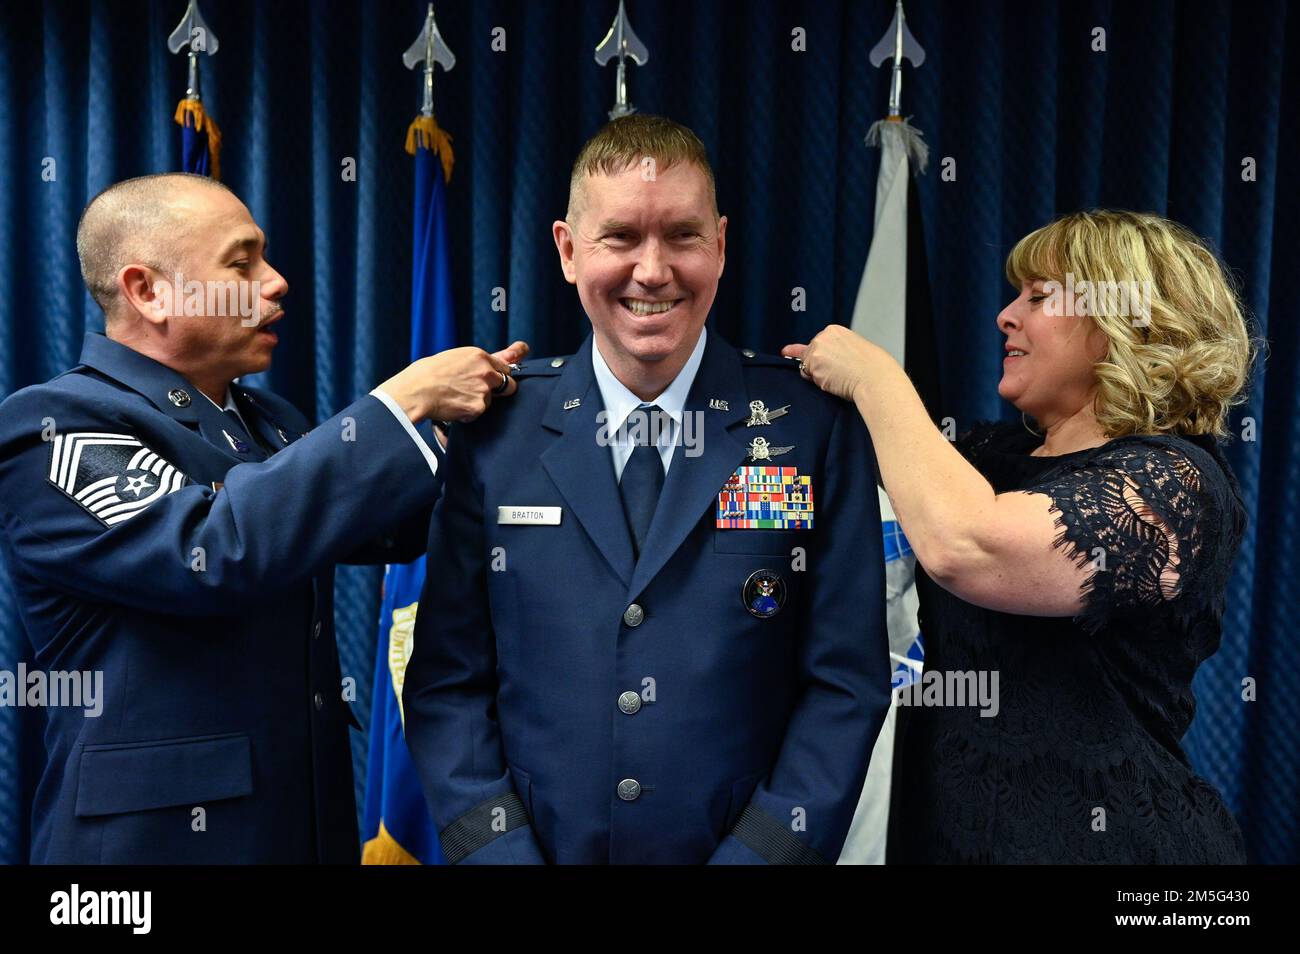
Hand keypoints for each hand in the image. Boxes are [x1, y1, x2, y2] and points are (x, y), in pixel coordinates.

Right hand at [377, 340, 530, 423]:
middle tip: (480, 394)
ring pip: (491, 402)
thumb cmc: (426, 374)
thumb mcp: (453, 358)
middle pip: (509, 385)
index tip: (503, 379)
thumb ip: (475, 362)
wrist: (414, 391)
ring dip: (478, 403)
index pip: (506, 366)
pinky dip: (468, 414)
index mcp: (479, 356)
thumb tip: (490, 363)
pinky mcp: (478, 408)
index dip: (503, 375)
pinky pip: (478, 414)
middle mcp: (485, 372)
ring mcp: (483, 390)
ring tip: (455, 399)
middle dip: (500, 392)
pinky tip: (453, 407)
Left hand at [781, 325, 883, 402]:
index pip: (818, 344)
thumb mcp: (853, 346)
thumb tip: (796, 349)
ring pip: (806, 367)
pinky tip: (835, 381)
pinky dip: (819, 383)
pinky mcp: (812, 368)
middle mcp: (821, 338)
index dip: (826, 356)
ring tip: (839, 376)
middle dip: (819, 364)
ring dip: (818, 374)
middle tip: (840, 371)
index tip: (836, 362)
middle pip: (809, 354)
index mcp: (833, 330)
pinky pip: (809, 378)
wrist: (876, 379)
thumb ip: (833, 347)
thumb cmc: (871, 366)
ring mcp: (815, 352)